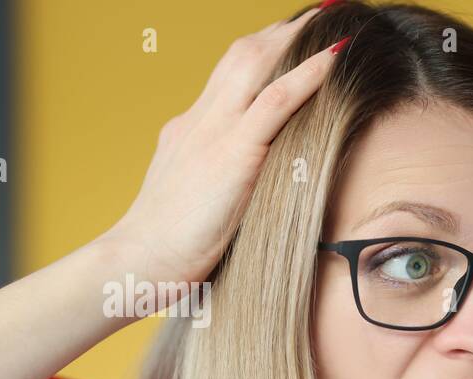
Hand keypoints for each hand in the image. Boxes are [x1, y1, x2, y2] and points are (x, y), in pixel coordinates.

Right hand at [99, 9, 340, 313]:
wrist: (139, 260)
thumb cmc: (170, 246)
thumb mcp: (196, 201)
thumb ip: (220, 182)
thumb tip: (250, 187)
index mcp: (189, 130)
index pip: (228, 76)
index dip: (260, 53)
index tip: (288, 38)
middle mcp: (200, 120)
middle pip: (241, 57)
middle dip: (278, 33)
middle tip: (315, 15)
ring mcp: (214, 133)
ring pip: (256, 65)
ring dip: (295, 39)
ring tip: (329, 21)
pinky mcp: (233, 154)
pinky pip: (275, 102)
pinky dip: (308, 76)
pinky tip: (333, 60)